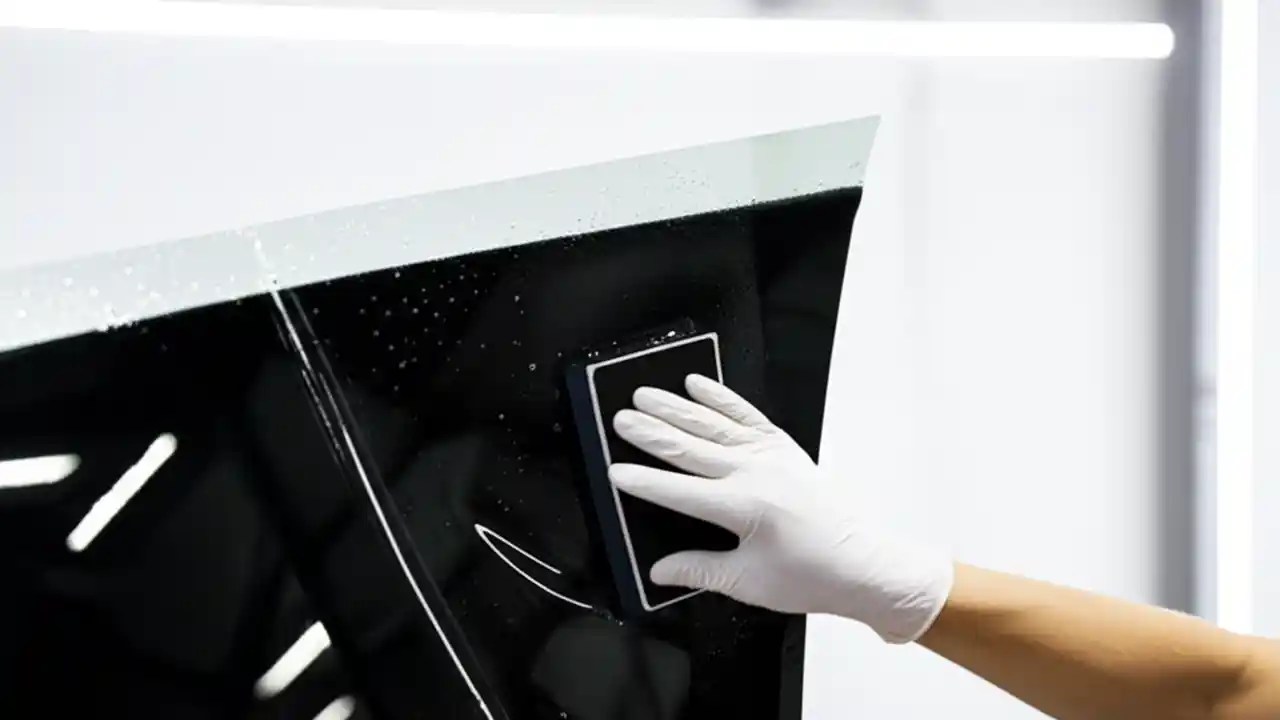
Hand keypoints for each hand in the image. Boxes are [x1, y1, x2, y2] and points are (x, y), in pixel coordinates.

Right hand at [609, 374, 952, 642]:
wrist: (863, 564)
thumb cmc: (813, 575)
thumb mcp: (747, 582)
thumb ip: (698, 570)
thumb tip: (661, 570)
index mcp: (744, 508)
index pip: (679, 492)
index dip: (644, 482)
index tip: (616, 473)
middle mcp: (756, 474)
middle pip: (690, 448)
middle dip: (650, 434)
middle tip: (619, 421)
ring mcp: (771, 456)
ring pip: (713, 425)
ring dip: (675, 408)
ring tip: (643, 395)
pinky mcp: (783, 448)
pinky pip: (746, 415)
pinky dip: (721, 398)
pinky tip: (696, 385)